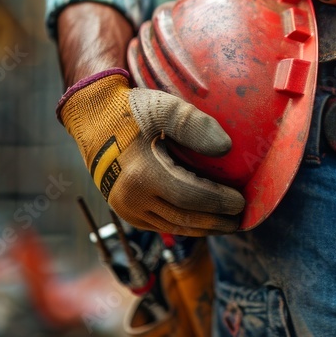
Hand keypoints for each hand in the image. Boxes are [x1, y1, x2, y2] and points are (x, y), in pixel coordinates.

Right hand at [57, 69, 244, 235]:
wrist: (93, 119)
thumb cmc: (132, 111)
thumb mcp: (164, 108)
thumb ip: (195, 124)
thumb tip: (226, 148)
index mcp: (142, 174)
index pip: (191, 197)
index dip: (218, 202)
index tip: (242, 202)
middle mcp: (131, 198)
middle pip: (184, 219)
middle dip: (216, 222)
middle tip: (240, 221)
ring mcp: (126, 208)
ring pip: (172, 226)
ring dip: (202, 228)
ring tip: (227, 224)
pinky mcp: (125, 211)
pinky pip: (160, 225)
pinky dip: (184, 225)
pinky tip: (202, 221)